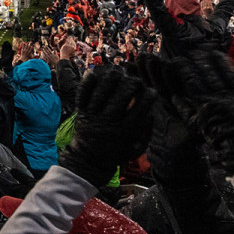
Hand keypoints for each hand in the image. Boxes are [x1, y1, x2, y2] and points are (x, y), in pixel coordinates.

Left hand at [57, 67, 155, 186]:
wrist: (88, 162)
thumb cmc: (115, 154)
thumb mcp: (134, 149)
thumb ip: (144, 133)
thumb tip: (150, 113)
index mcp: (122, 132)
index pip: (138, 111)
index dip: (147, 98)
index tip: (152, 91)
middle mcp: (106, 122)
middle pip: (120, 98)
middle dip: (131, 86)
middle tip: (137, 80)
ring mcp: (92, 116)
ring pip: (101, 93)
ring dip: (110, 80)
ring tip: (119, 72)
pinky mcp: (81, 112)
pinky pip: (82, 95)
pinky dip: (87, 83)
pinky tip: (93, 73)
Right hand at [181, 51, 233, 174]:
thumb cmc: (221, 141)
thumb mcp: (198, 128)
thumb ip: (186, 111)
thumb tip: (174, 97)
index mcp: (206, 101)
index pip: (190, 78)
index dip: (183, 67)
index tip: (177, 60)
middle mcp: (222, 94)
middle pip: (209, 70)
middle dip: (200, 59)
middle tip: (195, 52)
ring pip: (228, 71)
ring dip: (221, 60)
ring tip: (215, 53)